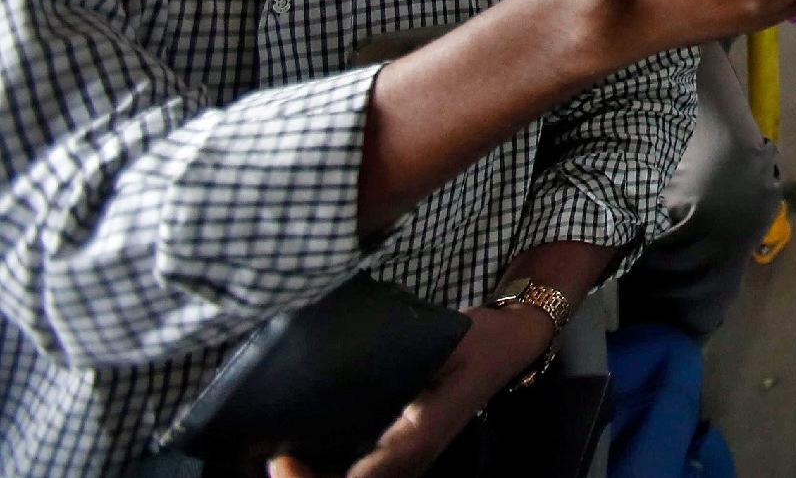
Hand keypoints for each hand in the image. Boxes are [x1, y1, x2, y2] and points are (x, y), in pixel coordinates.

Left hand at [264, 304, 551, 477]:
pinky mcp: (401, 450)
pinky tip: (304, 455)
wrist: (510, 344)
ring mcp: (406, 459)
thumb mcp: (443, 345)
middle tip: (274, 458)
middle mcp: (410, 460)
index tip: (282, 457)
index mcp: (415, 441)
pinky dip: (329, 472)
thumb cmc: (476, 342)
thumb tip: (346, 371)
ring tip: (281, 457)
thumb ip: (400, 362)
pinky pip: (361, 475)